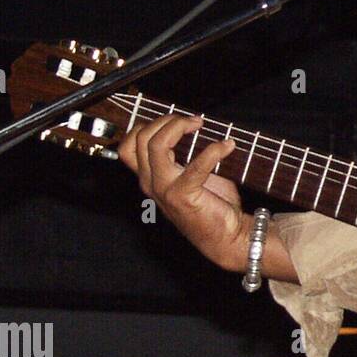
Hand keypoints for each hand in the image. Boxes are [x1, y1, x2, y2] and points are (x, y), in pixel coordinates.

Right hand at [117, 114, 247, 269]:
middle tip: (193, 121)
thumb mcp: (190, 175)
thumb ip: (185, 154)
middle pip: (141, 138)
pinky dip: (213, 151)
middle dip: (166, 121)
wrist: (226, 236)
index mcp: (149, 177)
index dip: (147, 125)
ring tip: (201, 125)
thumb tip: (195, 124)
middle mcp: (150, 183)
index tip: (175, 120)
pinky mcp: (184, 197)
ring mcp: (164, 190)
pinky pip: (194, 166)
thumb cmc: (212, 203)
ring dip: (179, 128)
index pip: (129, 144)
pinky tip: (228, 146)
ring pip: (156, 146)